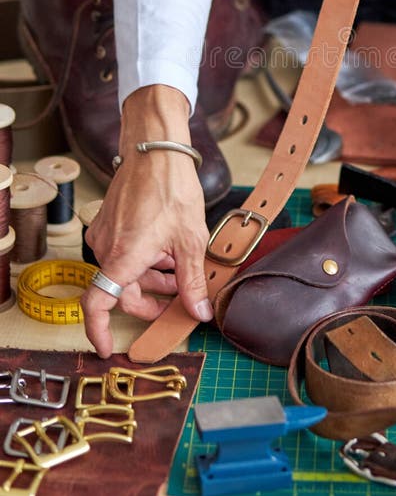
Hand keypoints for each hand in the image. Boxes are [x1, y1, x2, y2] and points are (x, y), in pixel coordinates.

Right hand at [81, 85, 212, 357]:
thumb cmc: (172, 188)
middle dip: (150, 302)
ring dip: (152, 278)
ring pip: (126, 270)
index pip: (97, 305)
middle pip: (121, 290)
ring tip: (182, 275)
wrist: (158, 148)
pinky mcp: (111, 220)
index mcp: (123, 257)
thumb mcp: (191, 240)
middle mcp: (107, 247)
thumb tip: (198, 312)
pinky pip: (125, 251)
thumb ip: (193, 281)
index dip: (99, 331)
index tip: (109, 348)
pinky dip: (145, 259)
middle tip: (179, 306)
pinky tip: (171, 253)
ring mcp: (106, 232)